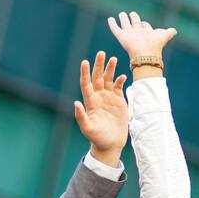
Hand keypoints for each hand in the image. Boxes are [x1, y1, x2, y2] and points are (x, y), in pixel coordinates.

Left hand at [74, 50, 127, 166]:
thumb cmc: (97, 137)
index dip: (85, 73)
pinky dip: (121, 81)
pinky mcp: (118, 101)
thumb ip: (81, 116)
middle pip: (97, 78)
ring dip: (110, 69)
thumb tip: (76, 103)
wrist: (110, 144)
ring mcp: (108, 98)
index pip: (86, 84)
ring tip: (113, 59)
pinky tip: (123, 76)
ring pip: (108, 80)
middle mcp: (98, 97)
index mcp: (90, 102)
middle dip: (99, 65)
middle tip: (101, 53)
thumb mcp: (88, 128)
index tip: (85, 62)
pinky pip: (119, 87)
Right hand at [106, 11, 176, 72]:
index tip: (144, 23)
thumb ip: (170, 32)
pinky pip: (115, 29)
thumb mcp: (164, 36)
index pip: (144, 26)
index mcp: (146, 33)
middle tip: (132, 14)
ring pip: (125, 24)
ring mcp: (129, 34)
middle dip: (133, 18)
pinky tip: (110, 19)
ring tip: (121, 14)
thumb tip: (175, 30)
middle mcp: (137, 33)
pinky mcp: (121, 36)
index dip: (145, 24)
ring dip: (123, 19)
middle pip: (134, 23)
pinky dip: (112, 24)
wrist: (146, 52)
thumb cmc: (155, 44)